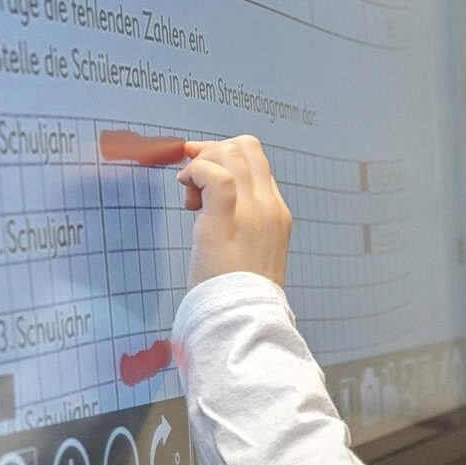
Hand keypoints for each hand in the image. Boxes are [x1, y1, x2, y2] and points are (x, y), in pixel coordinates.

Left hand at [176, 136, 292, 288]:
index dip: (227, 160)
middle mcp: (270, 207)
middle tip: (193, 181)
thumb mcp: (251, 250)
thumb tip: (210, 200)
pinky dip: (196, 172)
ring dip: (201, 164)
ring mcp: (252, 211)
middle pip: (246, 149)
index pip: (257, 164)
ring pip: (230, 153)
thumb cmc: (238, 290)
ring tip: (190, 196)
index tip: (203, 176)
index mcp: (278, 214)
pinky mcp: (226, 219)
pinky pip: (214, 174)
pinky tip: (187, 191)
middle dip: (212, 153)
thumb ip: (240, 222)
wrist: (243, 316)